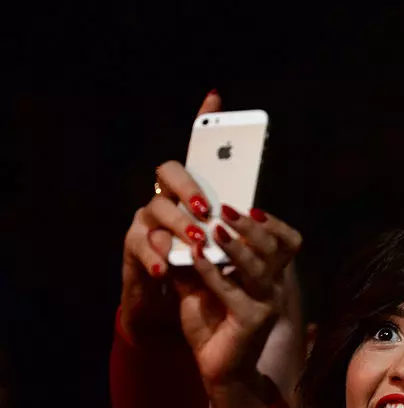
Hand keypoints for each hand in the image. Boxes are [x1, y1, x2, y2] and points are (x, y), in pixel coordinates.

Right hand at [119, 91, 221, 344]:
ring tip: (197, 242)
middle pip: (169, 172)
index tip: (216, 100)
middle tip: (208, 209)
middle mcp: (166, 197)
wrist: (171, 302)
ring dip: (177, 224)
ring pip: (154, 207)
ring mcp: (146, 219)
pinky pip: (139, 245)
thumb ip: (236, 227)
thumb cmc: (201, 268)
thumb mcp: (224, 246)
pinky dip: (155, 257)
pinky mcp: (133, 246)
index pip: (196, 152)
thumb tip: (261, 215)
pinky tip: (167, 269)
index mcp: (193, 193)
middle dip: (190, 187)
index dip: (202, 122)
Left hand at [174, 207, 302, 392]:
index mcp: (270, 277)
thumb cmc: (212, 326)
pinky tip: (194, 256)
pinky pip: (232, 289)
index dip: (274, 224)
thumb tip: (172, 229)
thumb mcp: (200, 285)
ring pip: (258, 266)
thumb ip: (193, 259)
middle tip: (226, 211)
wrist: (217, 369)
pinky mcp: (253, 321)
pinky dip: (212, 271)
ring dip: (235, 245)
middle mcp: (274, 289)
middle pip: (276, 248)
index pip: (287, 244)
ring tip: (214, 229)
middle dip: (252, 227)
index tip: (249, 208)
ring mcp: (267, 305)